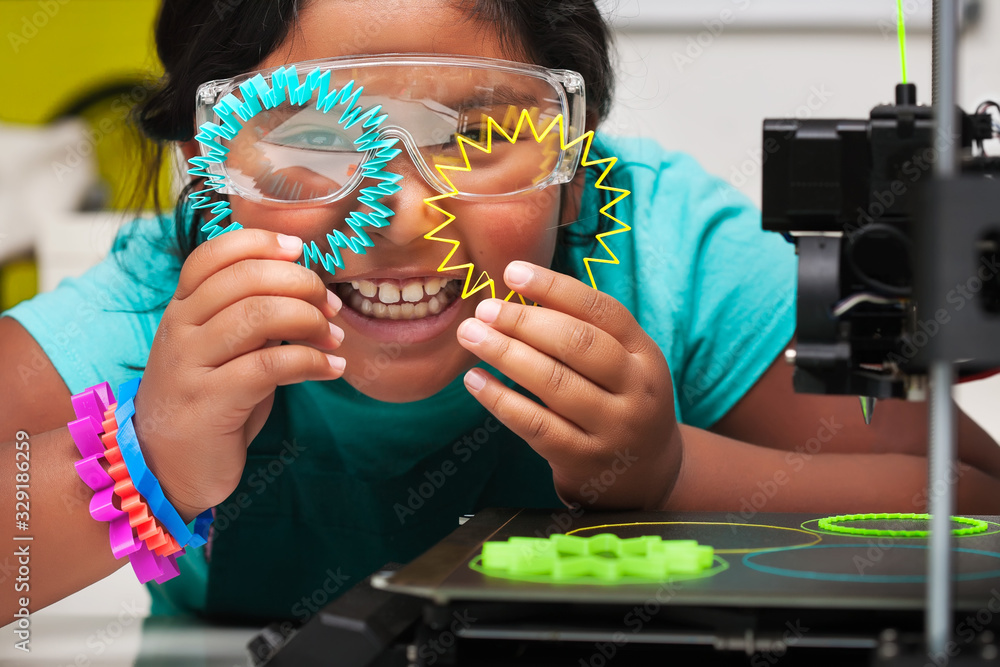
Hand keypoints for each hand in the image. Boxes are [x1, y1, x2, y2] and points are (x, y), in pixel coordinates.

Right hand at [133, 229, 345, 519]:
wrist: (165, 468)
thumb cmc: (209, 401)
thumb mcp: (223, 351)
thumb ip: (250, 318)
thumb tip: (307, 290)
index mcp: (182, 309)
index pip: (212, 255)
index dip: (259, 242)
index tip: (300, 249)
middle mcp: (180, 329)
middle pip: (245, 279)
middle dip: (301, 283)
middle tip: (331, 304)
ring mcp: (190, 366)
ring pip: (258, 315)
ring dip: (310, 320)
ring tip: (333, 339)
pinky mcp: (209, 403)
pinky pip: (270, 365)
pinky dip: (312, 362)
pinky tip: (331, 369)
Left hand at [456, 261, 681, 509]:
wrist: (647, 474)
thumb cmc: (619, 402)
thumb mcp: (624, 364)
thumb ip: (586, 331)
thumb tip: (520, 290)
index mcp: (645, 354)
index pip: (602, 310)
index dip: (555, 288)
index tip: (513, 273)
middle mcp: (636, 389)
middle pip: (577, 344)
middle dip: (524, 321)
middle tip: (485, 308)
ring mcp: (612, 427)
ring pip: (554, 383)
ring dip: (506, 354)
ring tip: (471, 335)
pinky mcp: (584, 459)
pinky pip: (536, 425)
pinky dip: (500, 400)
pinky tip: (475, 380)